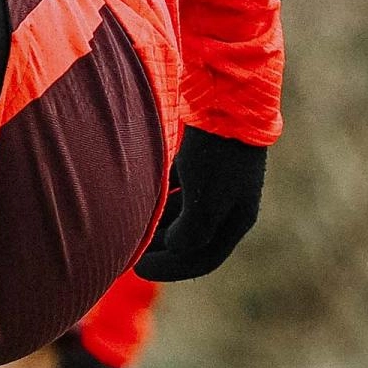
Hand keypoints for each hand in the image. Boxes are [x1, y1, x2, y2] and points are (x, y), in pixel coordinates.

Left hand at [135, 126, 267, 281]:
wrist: (226, 99)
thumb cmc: (216, 154)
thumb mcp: (206, 201)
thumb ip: (192, 233)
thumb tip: (175, 246)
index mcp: (238, 219)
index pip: (204, 259)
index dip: (170, 269)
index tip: (138, 268)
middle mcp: (231, 204)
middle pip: (194, 239)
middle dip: (163, 249)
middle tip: (129, 251)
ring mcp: (219, 181)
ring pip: (186, 213)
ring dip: (161, 225)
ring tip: (131, 227)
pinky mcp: (205, 159)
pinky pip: (181, 188)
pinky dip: (162, 199)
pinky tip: (141, 197)